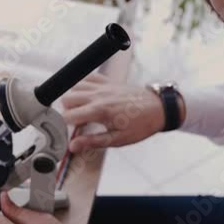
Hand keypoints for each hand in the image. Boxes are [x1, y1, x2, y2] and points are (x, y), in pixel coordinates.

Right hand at [61, 73, 175, 152]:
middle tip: (77, 122)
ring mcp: (103, 86)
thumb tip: (73, 146)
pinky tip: (88, 96)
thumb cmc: (141, 125)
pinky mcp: (108, 81)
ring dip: (74, 98)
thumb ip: (92, 142)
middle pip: (67, 99)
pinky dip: (83, 85)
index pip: (68, 116)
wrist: (158, 109)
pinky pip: (87, 77)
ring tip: (82, 109)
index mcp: (99, 111)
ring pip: (74, 87)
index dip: (64, 125)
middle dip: (68, 111)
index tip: (69, 131)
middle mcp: (98, 95)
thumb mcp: (117, 139)